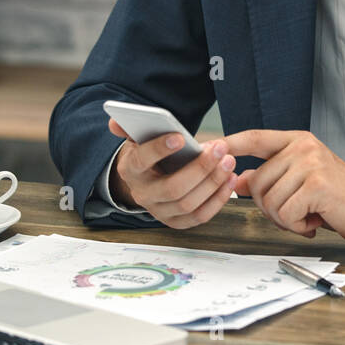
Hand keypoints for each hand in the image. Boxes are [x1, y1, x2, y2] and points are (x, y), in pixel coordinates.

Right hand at [107, 117, 235, 227]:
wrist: (149, 179)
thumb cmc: (149, 155)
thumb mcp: (138, 139)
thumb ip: (129, 128)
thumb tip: (114, 122)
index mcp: (131, 170)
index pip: (141, 160)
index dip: (159, 149)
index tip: (180, 137)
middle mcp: (143, 195)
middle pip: (172, 188)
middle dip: (199, 168)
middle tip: (220, 149)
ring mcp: (159, 212)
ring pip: (188, 204)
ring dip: (212, 183)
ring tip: (229, 162)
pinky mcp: (176, 222)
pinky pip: (199, 217)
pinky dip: (217, 200)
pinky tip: (230, 180)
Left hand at [220, 130, 344, 242]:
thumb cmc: (340, 198)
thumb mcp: (302, 182)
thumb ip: (271, 177)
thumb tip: (236, 181)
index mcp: (298, 141)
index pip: (256, 138)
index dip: (230, 143)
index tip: (208, 147)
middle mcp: (303, 147)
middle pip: (256, 183)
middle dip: (269, 207)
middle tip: (296, 212)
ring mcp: (310, 163)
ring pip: (268, 201)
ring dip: (285, 219)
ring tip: (309, 214)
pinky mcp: (316, 185)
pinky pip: (284, 214)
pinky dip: (297, 226)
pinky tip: (316, 220)